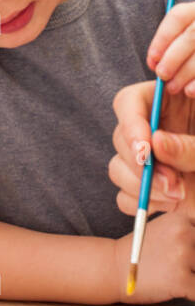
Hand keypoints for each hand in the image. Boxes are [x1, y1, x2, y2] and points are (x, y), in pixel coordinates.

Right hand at [110, 80, 194, 215]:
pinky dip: (141, 204)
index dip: (131, 124)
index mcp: (170, 103)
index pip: (130, 102)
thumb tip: (155, 144)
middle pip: (121, 137)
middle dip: (142, 164)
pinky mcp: (148, 187)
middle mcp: (154, 129)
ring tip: (178, 193)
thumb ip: (190, 147)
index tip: (146, 151)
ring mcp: (151, 160)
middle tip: (171, 181)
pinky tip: (169, 204)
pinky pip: (124, 196)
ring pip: (118, 167)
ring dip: (142, 186)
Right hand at [112, 210, 194, 303]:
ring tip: (176, 275)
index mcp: (180, 220)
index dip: (194, 247)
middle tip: (180, 265)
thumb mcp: (164, 231)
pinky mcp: (181, 280)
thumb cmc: (139, 253)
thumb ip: (188, 233)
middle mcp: (183, 234)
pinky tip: (176, 287)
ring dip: (193, 276)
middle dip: (194, 262)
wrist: (111, 268)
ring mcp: (182, 256)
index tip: (186, 251)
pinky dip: (191, 292)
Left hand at [147, 0, 194, 98]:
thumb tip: (153, 63)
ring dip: (186, 73)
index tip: (152, 60)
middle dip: (173, 59)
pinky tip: (191, 91)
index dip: (162, 39)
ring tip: (173, 88)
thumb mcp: (183, 39)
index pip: (178, 16)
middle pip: (191, 36)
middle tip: (161, 76)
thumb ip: (171, 45)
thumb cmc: (191, 48)